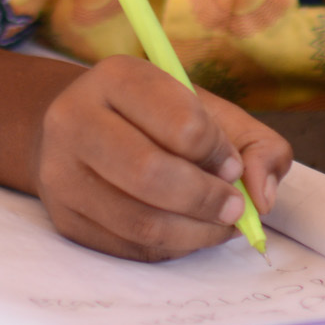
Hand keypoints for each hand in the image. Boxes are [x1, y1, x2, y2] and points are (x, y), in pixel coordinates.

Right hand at [33, 56, 293, 261]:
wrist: (82, 131)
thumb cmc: (157, 120)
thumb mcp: (210, 112)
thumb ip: (256, 144)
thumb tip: (263, 197)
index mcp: (117, 77)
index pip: (183, 124)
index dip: (220, 153)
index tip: (231, 165)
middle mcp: (75, 119)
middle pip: (151, 174)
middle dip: (207, 199)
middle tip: (234, 208)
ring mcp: (61, 173)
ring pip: (140, 221)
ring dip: (195, 232)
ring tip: (217, 224)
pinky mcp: (64, 218)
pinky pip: (128, 247)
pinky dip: (170, 247)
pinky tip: (186, 232)